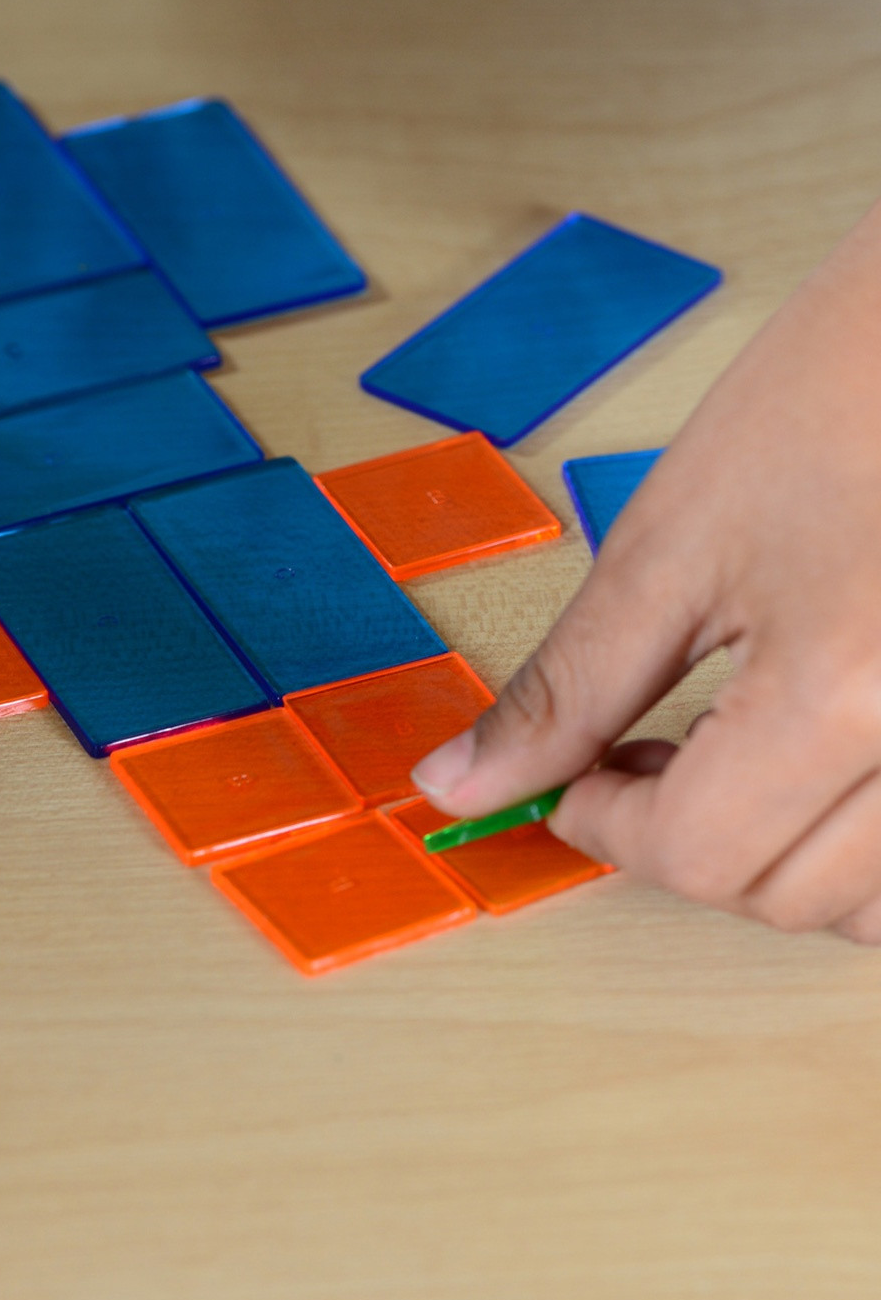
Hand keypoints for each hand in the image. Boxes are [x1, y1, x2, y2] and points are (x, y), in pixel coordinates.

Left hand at [413, 198, 880, 942]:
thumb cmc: (842, 388)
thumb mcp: (675, 540)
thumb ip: (567, 689)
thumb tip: (460, 785)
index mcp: (848, 695)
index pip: (698, 855)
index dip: (601, 825)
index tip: (568, 779)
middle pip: (790, 899)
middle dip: (688, 845)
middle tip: (638, 759)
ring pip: (876, 910)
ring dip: (786, 864)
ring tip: (739, 756)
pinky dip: (865, 851)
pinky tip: (821, 767)